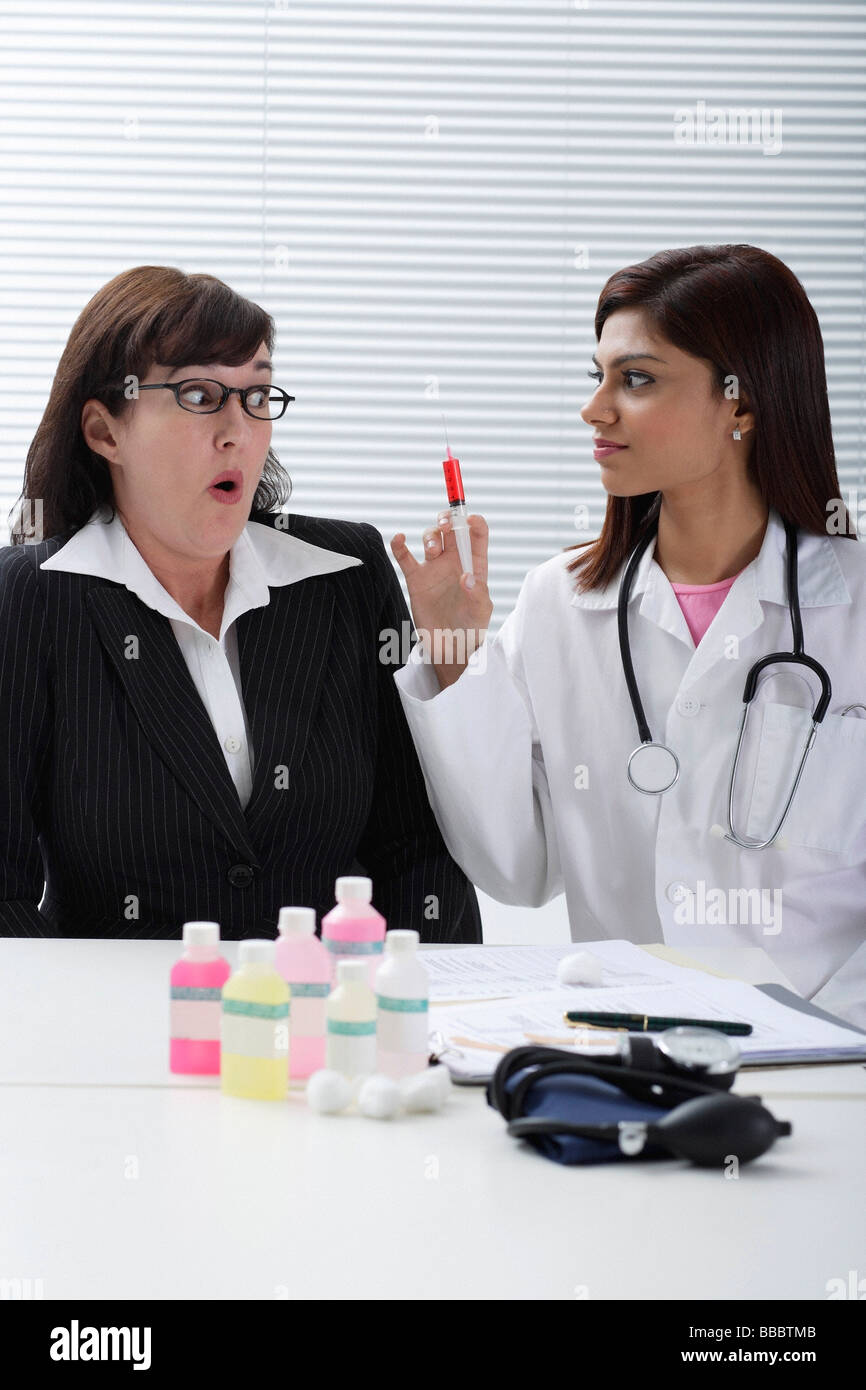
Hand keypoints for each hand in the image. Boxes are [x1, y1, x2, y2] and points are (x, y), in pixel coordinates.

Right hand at [390, 512, 493, 687]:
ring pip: (430, 538)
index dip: (474, 521)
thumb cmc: (471, 628)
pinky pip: (404, 557)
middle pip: (451, 529)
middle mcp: (455, 561)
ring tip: (433, 550)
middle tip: (445, 525)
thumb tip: (466, 576)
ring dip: (430, 536)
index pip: (477, 534)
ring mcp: (434, 568)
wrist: (450, 648)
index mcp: (475, 563)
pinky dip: (399, 545)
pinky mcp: (416, 579)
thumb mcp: (481, 611)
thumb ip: (477, 593)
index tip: (468, 519)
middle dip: (448, 519)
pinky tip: (399, 538)